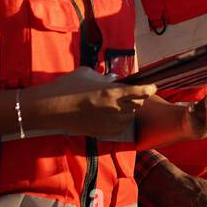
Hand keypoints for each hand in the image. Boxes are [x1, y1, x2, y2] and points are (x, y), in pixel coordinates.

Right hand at [35, 67, 156, 138]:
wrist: (53, 108)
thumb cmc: (68, 86)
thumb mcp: (87, 74)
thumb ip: (103, 77)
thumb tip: (112, 79)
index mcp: (112, 91)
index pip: (139, 91)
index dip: (149, 89)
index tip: (153, 87)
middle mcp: (114, 108)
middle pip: (137, 104)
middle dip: (137, 98)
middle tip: (132, 94)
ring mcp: (109, 122)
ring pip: (129, 116)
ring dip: (128, 109)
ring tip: (120, 104)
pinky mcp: (102, 132)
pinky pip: (119, 127)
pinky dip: (120, 120)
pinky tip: (112, 115)